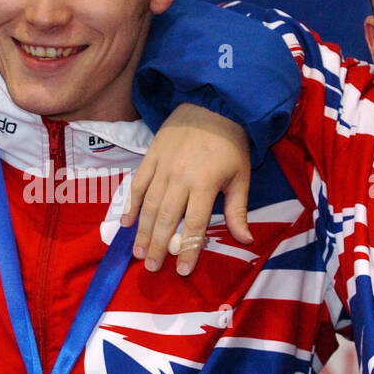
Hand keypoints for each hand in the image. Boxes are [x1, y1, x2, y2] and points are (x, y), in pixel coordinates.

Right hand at [121, 104, 251, 275]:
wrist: (212, 103)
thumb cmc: (231, 142)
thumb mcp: (242, 176)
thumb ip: (238, 210)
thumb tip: (246, 240)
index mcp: (206, 184)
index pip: (195, 224)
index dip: (189, 250)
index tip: (183, 271)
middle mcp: (181, 178)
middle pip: (166, 219)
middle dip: (159, 246)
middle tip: (151, 268)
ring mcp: (162, 167)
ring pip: (148, 205)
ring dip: (142, 232)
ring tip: (139, 253)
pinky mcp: (150, 157)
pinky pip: (137, 184)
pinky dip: (130, 204)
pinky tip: (127, 223)